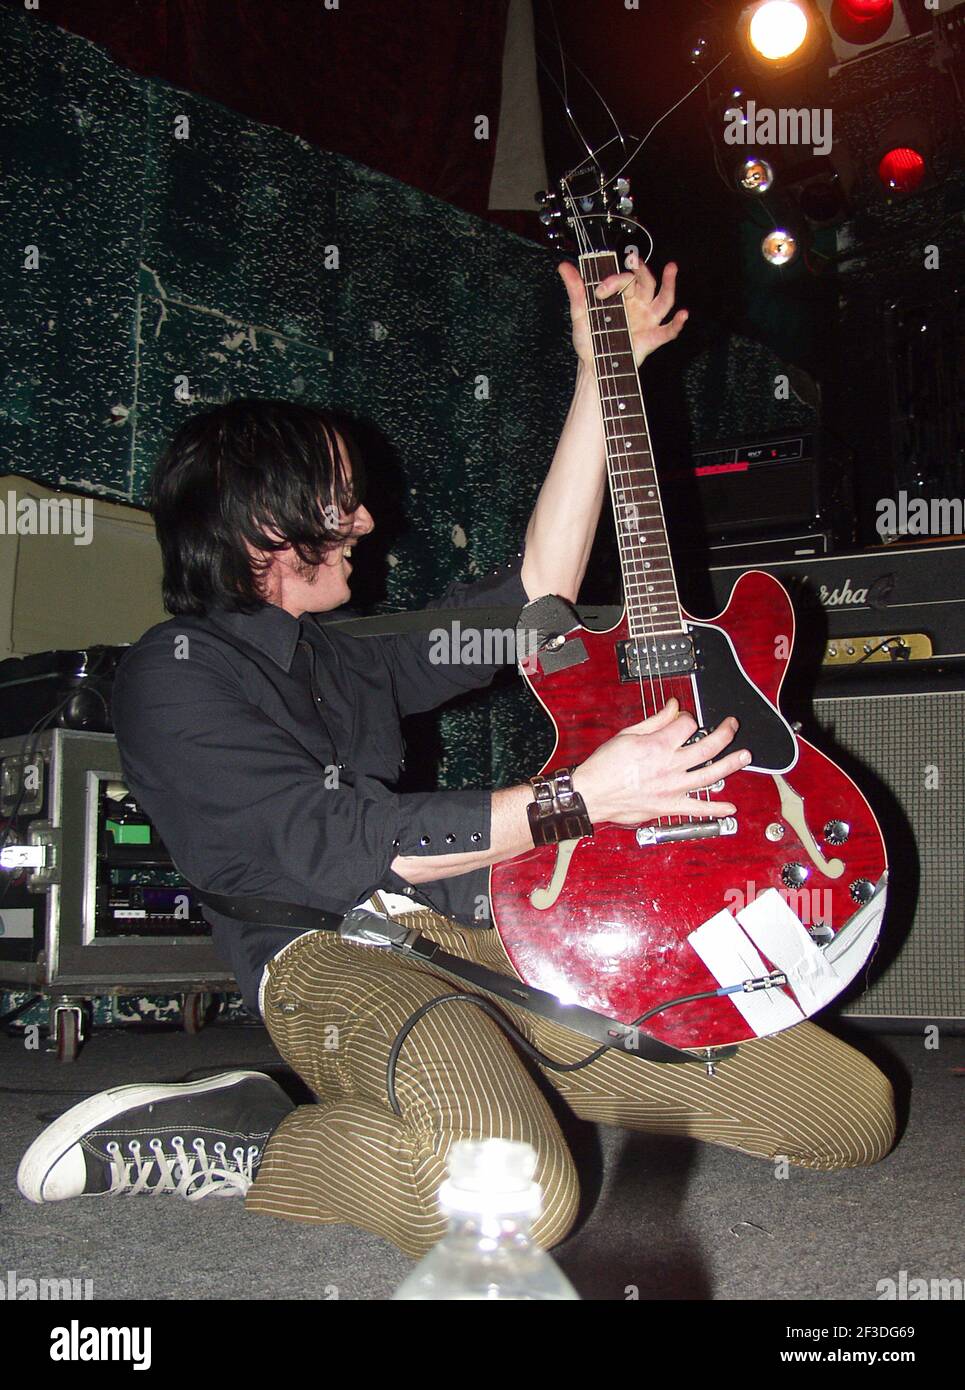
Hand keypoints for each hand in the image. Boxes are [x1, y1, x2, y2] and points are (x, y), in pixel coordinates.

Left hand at [559, 253, 687, 370]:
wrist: (593, 365)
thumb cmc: (589, 339)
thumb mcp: (580, 313)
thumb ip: (576, 290)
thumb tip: (564, 266)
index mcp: (622, 296)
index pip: (625, 279)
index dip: (614, 280)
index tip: (599, 291)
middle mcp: (638, 304)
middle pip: (646, 281)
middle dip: (642, 270)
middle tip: (635, 259)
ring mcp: (647, 320)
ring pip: (664, 298)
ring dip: (669, 283)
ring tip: (672, 267)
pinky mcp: (653, 338)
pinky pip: (669, 330)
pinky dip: (677, 323)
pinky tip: (683, 314)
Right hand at [572, 698, 749, 826]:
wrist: (591, 794)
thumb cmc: (604, 766)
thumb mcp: (627, 734)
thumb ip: (655, 720)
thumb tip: (673, 706)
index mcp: (658, 745)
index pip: (687, 725)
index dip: (689, 717)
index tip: (686, 718)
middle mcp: (669, 766)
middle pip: (707, 747)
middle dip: (725, 733)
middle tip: (732, 726)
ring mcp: (672, 788)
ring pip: (709, 775)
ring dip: (731, 765)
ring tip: (744, 756)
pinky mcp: (668, 806)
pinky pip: (697, 809)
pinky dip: (715, 809)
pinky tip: (729, 807)